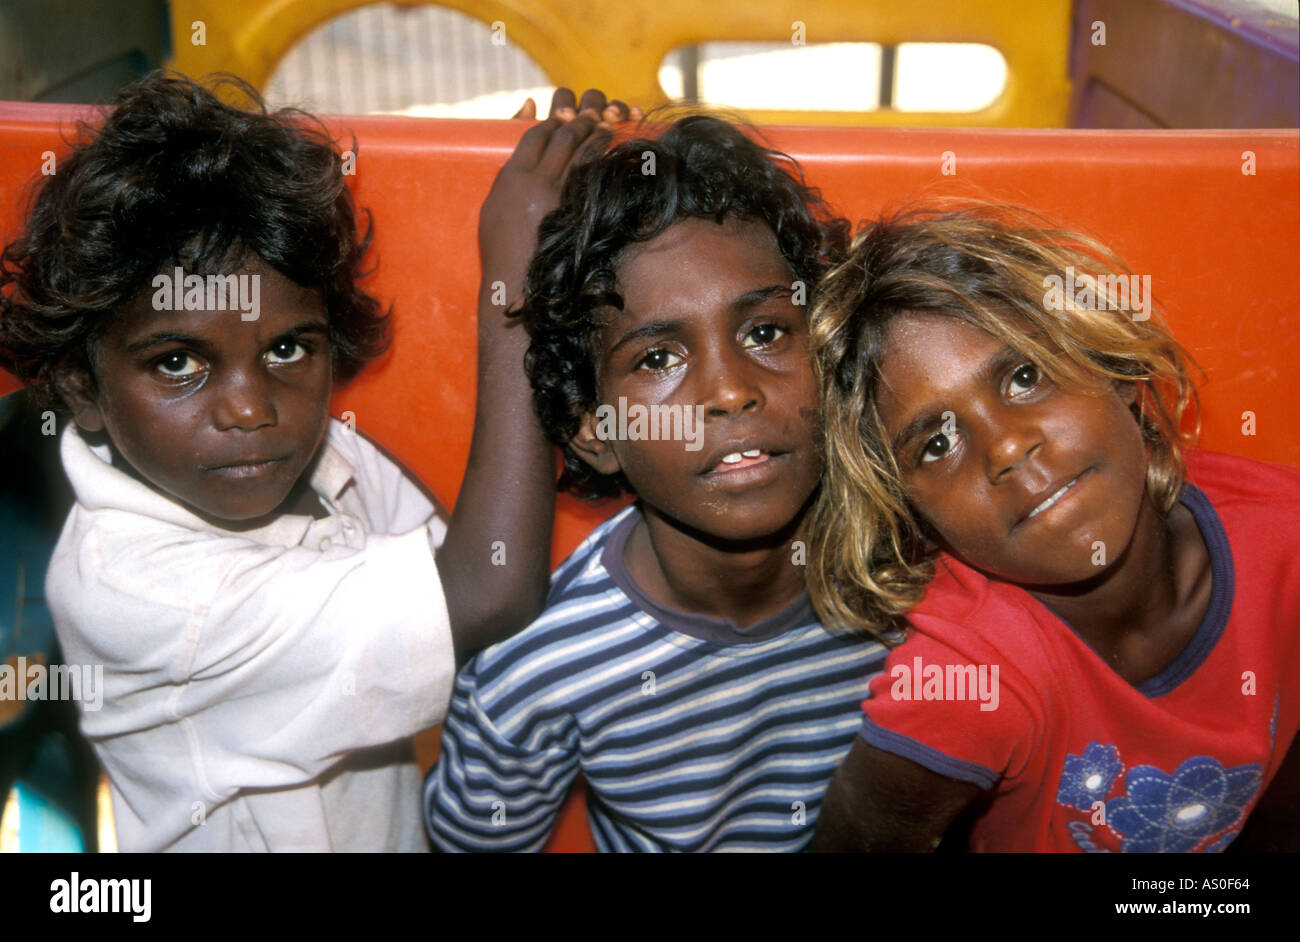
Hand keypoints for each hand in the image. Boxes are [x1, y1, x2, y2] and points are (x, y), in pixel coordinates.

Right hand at [479, 88, 639, 314]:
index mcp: (512, 177)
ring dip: (597, 136)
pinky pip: (594, 180)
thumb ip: (509, 164)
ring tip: (607, 125)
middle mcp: (536, 183)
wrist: (514, 282)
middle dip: (579, 122)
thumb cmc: (500, 243)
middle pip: (562, 139)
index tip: (561, 117)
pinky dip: (604, 163)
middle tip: (592, 113)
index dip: (551, 122)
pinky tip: (612, 155)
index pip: (536, 135)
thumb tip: (526, 113)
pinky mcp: (576, 215)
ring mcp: (559, 199)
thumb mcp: (494, 202)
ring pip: (583, 155)